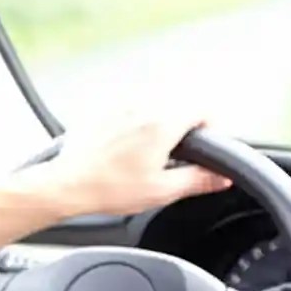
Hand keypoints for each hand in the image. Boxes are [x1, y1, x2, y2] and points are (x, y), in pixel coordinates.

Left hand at [25, 113, 231, 218]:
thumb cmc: (109, 188)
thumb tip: (221, 177)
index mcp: (160, 124)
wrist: (68, 185)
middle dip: (186, 121)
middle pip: (180, 100)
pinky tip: (130, 141)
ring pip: (155, 99)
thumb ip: (198, 179)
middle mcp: (141, 107)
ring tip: (155, 145)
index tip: (204, 144)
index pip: (202, 109)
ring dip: (163, 115)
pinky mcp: (102, 110)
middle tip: (182, 148)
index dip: (210, 127)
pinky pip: (131, 104)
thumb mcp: (162, 190)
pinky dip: (138, 116)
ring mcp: (119, 106)